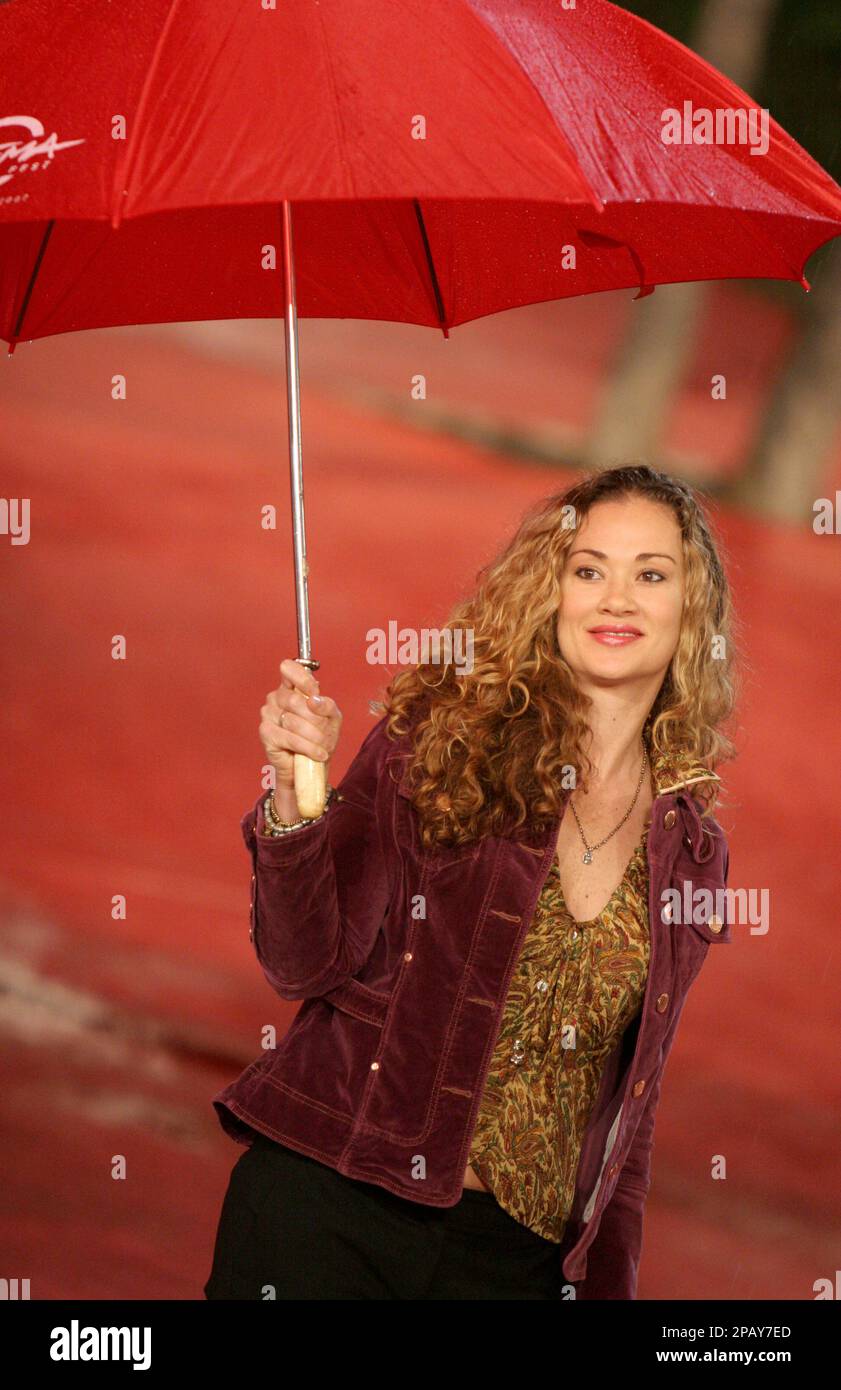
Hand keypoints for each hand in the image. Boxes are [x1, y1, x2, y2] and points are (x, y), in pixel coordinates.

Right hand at [259, 658, 341, 789]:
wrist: (311, 765)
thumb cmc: (320, 738)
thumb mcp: (332, 718)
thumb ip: (327, 705)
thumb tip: (314, 699)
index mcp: (291, 687)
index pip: (289, 669)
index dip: (302, 678)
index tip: (314, 691)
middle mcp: (276, 697)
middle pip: (296, 700)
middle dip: (316, 720)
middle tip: (326, 734)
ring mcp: (268, 714)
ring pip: (293, 721)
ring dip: (314, 737)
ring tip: (323, 747)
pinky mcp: (266, 733)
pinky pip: (289, 738)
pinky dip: (307, 748)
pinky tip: (317, 754)